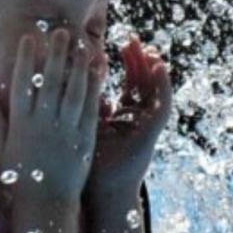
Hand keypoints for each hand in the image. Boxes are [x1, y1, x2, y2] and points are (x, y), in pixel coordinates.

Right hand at [0, 29, 103, 201]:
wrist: (46, 203)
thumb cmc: (22, 176)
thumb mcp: (3, 147)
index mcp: (20, 123)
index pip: (21, 83)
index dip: (25, 58)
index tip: (29, 38)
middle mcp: (42, 122)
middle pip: (49, 80)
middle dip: (55, 54)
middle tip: (61, 32)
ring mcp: (64, 129)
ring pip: (72, 90)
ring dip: (77, 66)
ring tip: (81, 46)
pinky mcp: (84, 138)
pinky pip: (90, 107)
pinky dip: (93, 88)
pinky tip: (96, 71)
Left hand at [86, 36, 171, 200]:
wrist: (101, 194)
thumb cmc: (87, 167)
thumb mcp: (81, 131)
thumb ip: (81, 110)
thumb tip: (69, 87)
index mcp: (118, 118)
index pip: (124, 84)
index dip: (123, 65)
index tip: (115, 44)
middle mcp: (134, 120)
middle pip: (139, 84)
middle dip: (136, 61)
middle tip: (130, 38)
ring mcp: (145, 125)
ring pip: (154, 91)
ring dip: (152, 68)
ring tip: (148, 47)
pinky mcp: (151, 132)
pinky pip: (161, 104)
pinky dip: (162, 85)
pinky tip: (158, 67)